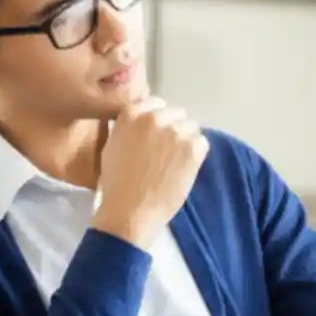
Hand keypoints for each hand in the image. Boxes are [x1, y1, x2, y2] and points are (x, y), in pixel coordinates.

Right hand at [91, 97, 209, 249]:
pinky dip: (197, 154)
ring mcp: (175, 131)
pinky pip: (202, 143)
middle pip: (176, 114)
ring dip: (186, 141)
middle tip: (167, 152)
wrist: (130, 211)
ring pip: (191, 128)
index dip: (158, 119)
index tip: (156, 135)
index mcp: (131, 114)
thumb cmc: (116, 184)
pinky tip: (184, 168)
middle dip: (173, 129)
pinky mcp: (192, 147)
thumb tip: (145, 121)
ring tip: (176, 162)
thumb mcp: (113, 145)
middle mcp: (154, 117)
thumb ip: (130, 128)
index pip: (155, 104)